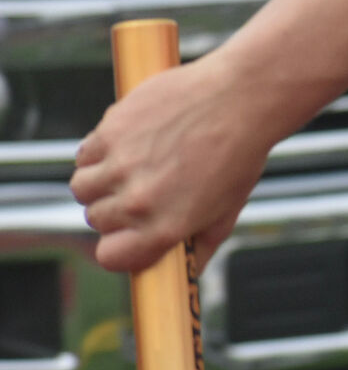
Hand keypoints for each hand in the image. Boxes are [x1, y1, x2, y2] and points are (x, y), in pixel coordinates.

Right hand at [70, 53, 273, 275]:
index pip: (110, 257)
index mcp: (165, 226)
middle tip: (143, 188)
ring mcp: (121, 164)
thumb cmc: (241, 151)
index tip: (129, 233)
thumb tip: (190, 272)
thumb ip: (203, 244)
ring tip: (132, 165)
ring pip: (83, 187)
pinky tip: (128, 143)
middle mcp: (138, 200)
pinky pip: (84, 154)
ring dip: (101, 180)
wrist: (242, 97)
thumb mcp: (228, 208)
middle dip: (115, 209)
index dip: (118, 247)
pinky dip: (99, 152)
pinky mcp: (111, 131)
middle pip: (96, 219)